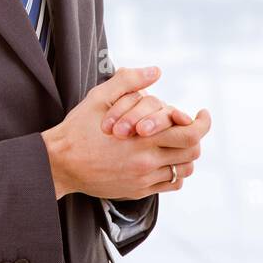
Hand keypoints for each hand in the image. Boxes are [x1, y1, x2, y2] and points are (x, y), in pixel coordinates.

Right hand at [42, 66, 210, 200]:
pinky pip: (169, 185)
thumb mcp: (100, 97)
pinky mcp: (137, 190)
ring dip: (186, 155)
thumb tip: (156, 71)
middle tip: (190, 126)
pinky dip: (174, 172)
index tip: (201, 113)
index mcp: (143, 138)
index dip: (202, 123)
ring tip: (177, 142)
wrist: (59, 163)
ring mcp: (143, 179)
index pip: (191, 134)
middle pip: (193, 153)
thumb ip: (129, 82)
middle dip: (195, 137)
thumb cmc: (79, 128)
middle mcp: (147, 162)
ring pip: (184, 170)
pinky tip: (164, 159)